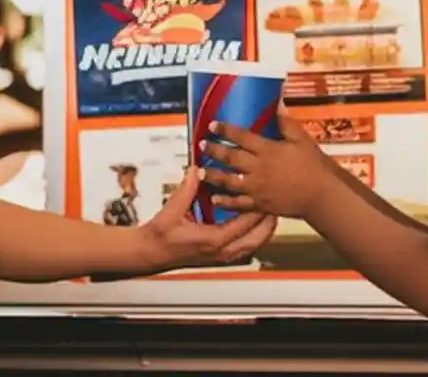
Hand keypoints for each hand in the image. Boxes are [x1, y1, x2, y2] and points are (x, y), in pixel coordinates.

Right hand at [139, 165, 276, 270]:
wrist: (150, 253)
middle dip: (269, 221)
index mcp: (213, 240)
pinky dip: (255, 235)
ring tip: (272, 213)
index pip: (244, 224)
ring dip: (264, 229)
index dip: (258, 208)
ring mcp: (222, 256)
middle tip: (277, 203)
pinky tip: (256, 225)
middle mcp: (221, 251)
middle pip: (257, 238)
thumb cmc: (159, 237)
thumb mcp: (172, 210)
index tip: (267, 194)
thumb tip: (197, 170)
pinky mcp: (220, 256)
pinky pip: (245, 247)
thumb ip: (187, 189)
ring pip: (253, 245)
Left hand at [200, 109, 335, 219]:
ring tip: (200, 171)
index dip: (225, 130)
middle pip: (231, 158)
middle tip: (201, 145)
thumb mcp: (302, 139)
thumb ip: (286, 123)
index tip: (212, 125)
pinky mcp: (259, 204)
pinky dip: (225, 201)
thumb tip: (278, 103)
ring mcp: (256, 188)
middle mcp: (257, 168)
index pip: (241, 137)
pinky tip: (215, 198)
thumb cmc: (312, 165)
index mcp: (267, 150)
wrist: (320, 194)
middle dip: (214, 151)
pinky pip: (238, 203)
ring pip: (229, 181)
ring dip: (213, 175)